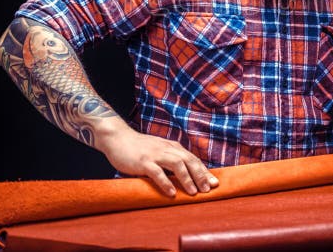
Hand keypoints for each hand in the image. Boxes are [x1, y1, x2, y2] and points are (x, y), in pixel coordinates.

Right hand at [100, 125, 218, 196]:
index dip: (204, 171)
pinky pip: (157, 172)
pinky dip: (166, 183)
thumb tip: (184, 175)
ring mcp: (155, 154)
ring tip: (193, 192)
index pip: (193, 159)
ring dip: (187, 179)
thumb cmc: (139, 148)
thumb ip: (170, 159)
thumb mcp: (159, 151)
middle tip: (208, 189)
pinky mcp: (143, 161)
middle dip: (201, 175)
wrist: (118, 138)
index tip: (215, 183)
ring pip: (177, 164)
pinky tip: (172, 193)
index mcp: (172, 147)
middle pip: (189, 160)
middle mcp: (167, 149)